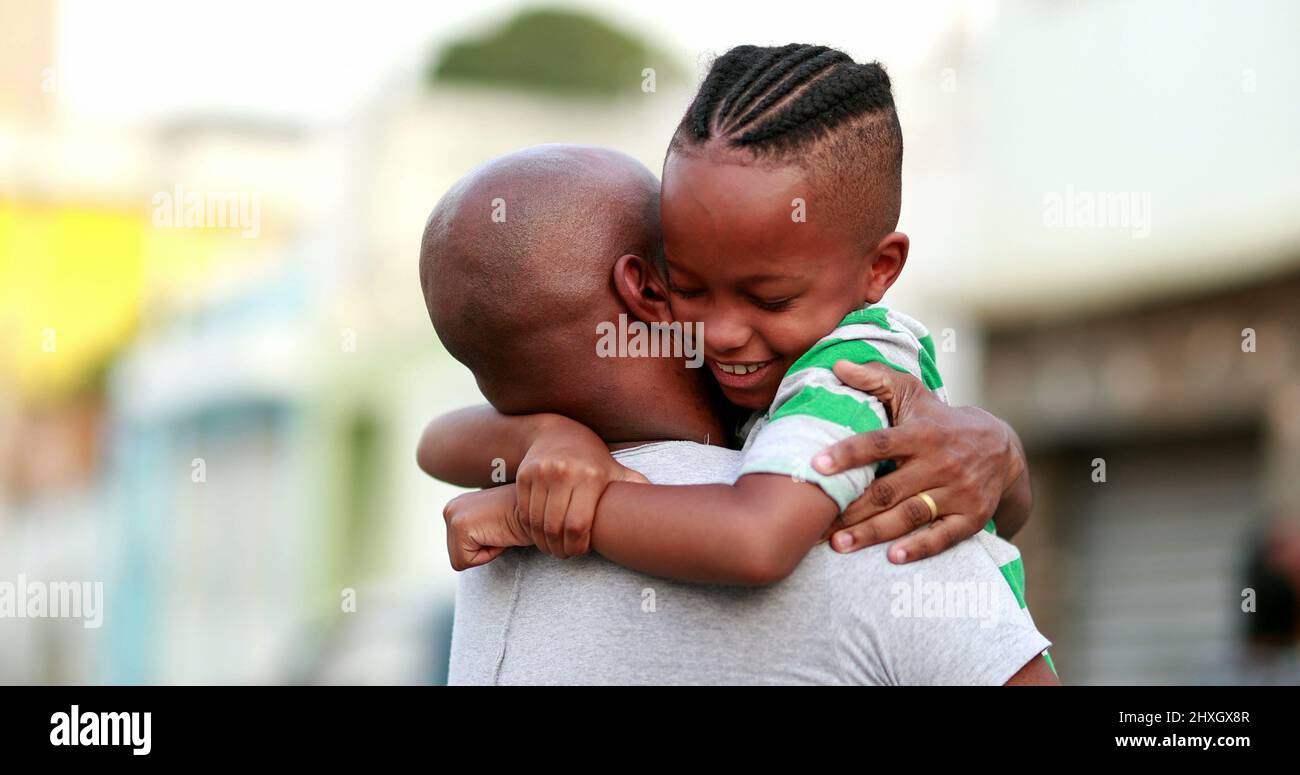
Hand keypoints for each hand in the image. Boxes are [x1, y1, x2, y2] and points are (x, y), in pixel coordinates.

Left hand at [442, 486, 533, 570]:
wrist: (540, 510)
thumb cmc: (524, 519)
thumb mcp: (493, 524)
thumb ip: (479, 532)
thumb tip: (475, 545)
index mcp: (456, 507)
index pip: (460, 550)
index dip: (485, 548)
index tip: (500, 529)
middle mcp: (450, 508)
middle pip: (457, 556)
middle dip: (483, 551)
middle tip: (501, 531)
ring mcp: (452, 516)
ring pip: (460, 560)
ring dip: (487, 553)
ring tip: (500, 532)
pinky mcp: (460, 527)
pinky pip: (468, 561)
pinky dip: (489, 555)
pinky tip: (500, 535)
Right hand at [516, 419, 648, 558]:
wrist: (558, 433)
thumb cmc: (593, 459)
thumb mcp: (616, 471)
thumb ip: (636, 488)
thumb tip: (666, 508)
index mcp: (590, 476)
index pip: (578, 525)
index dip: (578, 546)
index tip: (581, 550)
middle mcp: (563, 473)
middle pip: (555, 528)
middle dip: (560, 549)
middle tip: (566, 554)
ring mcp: (540, 473)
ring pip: (537, 524)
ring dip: (544, 543)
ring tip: (554, 547)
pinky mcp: (524, 476)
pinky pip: (524, 513)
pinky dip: (531, 530)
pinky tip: (541, 533)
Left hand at [812, 360, 1026, 562]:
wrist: (1001, 449)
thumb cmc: (940, 420)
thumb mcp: (913, 394)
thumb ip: (875, 380)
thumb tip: (838, 364)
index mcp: (921, 433)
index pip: (879, 443)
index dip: (847, 453)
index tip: (816, 465)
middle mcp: (940, 463)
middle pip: (888, 489)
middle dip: (850, 508)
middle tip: (815, 524)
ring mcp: (958, 492)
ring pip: (910, 515)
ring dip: (873, 532)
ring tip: (838, 544)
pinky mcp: (972, 517)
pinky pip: (943, 536)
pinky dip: (920, 548)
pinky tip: (893, 558)